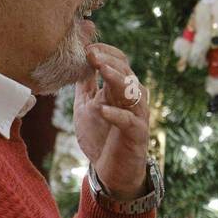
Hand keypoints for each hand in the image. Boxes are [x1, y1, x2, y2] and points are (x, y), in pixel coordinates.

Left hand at [74, 43, 149, 198]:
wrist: (110, 170)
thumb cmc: (100, 136)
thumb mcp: (86, 104)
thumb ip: (85, 83)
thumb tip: (79, 57)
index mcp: (121, 89)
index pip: (120, 62)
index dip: (106, 52)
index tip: (87, 46)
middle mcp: (133, 99)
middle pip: (127, 72)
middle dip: (109, 61)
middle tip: (91, 53)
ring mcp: (137, 116)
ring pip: (133, 92)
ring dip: (118, 79)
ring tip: (102, 69)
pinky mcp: (137, 135)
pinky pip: (130, 122)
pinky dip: (117, 115)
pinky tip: (103, 110)